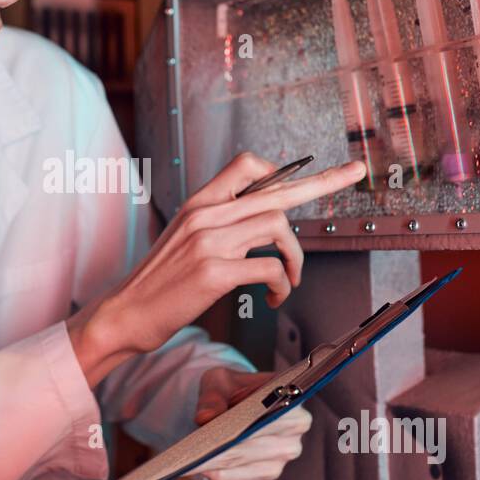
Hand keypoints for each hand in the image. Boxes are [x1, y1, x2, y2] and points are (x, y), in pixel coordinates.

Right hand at [67, 152, 365, 384]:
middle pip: (277, 188)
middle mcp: (206, 215)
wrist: (124, 314)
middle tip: (354, 172)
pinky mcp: (213, 273)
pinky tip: (274, 299)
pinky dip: (282, 285)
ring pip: (278, 227)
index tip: (300, 183)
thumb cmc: (158, 283)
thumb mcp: (182, 239)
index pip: (246, 165)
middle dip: (324, 181)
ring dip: (295, 258)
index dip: (280, 171)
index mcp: (199, 203)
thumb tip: (255, 221)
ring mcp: (209, 242)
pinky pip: (269, 269)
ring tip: (289, 281)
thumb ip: (216, 223)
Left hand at [187, 367, 311, 479]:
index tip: (215, 429)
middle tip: (191, 453)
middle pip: (253, 444)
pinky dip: (221, 472)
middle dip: (222, 448)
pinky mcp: (272, 469)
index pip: (266, 416)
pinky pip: (242, 475)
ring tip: (191, 461)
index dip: (242, 425)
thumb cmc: (234, 388)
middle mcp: (295, 429)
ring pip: (245, 462)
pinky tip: (202, 468)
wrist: (239, 400)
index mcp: (292, 399)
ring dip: (217, 463)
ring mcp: (285, 453)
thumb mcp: (220, 380)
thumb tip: (205, 417)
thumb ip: (212, 396)